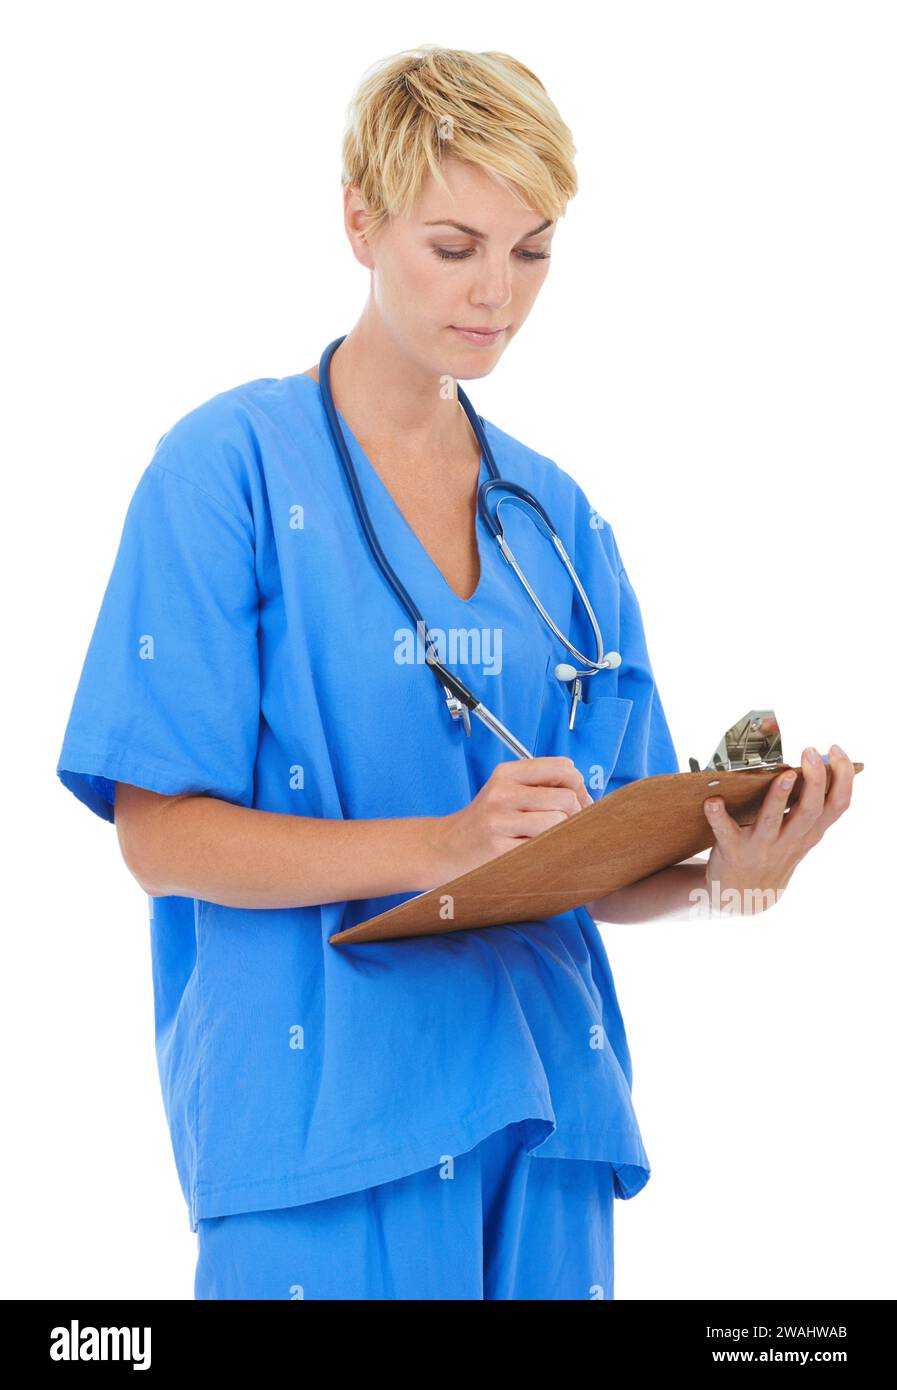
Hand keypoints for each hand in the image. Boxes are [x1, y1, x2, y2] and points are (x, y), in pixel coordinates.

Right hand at [435, 756, 592, 880]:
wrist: (444, 848)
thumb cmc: (485, 822)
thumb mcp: (505, 792)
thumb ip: (541, 787)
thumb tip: (586, 797)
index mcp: (507, 773)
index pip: (562, 768)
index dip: (578, 786)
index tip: (576, 801)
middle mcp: (502, 792)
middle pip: (566, 798)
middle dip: (575, 815)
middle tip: (566, 826)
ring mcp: (499, 821)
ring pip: (557, 823)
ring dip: (560, 835)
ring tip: (547, 840)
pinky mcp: (499, 849)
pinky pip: (542, 848)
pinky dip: (547, 852)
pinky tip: (535, 852)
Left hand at [701, 744, 855, 914]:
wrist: (743, 897)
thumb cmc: (772, 854)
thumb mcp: (798, 836)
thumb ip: (806, 807)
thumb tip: (814, 765)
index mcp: (809, 832)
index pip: (837, 805)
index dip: (843, 778)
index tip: (837, 751)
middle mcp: (790, 840)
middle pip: (810, 810)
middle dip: (815, 780)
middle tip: (811, 753)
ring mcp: (762, 846)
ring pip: (773, 820)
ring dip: (779, 796)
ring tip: (784, 773)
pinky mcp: (733, 851)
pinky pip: (725, 832)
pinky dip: (718, 816)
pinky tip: (713, 800)